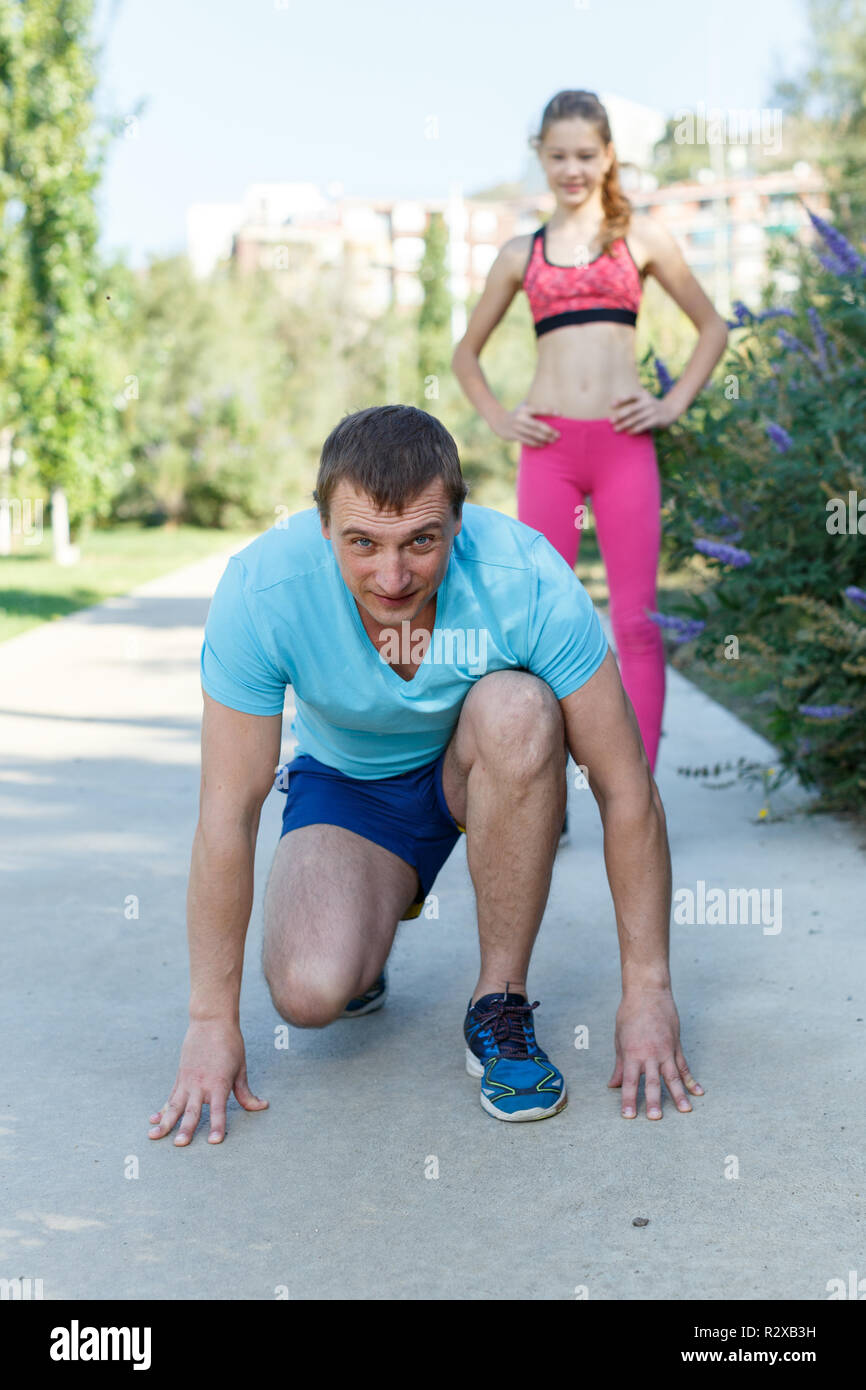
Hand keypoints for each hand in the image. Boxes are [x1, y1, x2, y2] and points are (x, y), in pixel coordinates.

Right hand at [148, 1019, 267, 1145]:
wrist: (211, 1021)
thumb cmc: (230, 1044)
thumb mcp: (241, 1068)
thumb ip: (245, 1092)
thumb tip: (261, 1106)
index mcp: (219, 1083)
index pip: (218, 1110)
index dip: (217, 1126)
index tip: (214, 1141)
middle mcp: (201, 1084)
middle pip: (192, 1111)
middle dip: (185, 1129)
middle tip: (179, 1145)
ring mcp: (188, 1080)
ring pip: (174, 1105)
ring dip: (164, 1122)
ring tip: (153, 1136)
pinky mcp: (180, 1076)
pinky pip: (170, 1096)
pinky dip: (162, 1108)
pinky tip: (154, 1119)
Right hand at [494, 402, 560, 446]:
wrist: (499, 421)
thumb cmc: (516, 413)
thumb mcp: (523, 406)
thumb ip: (533, 403)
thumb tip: (547, 395)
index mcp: (524, 409)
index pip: (539, 409)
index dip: (549, 411)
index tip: (560, 414)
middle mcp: (521, 418)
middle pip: (537, 425)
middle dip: (549, 430)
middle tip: (558, 434)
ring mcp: (517, 428)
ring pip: (533, 435)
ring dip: (545, 438)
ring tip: (553, 440)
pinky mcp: (514, 436)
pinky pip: (527, 441)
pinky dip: (536, 443)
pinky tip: (543, 444)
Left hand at [608, 986, 702, 1118]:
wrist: (648, 992)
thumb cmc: (629, 1014)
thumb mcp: (619, 1039)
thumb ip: (618, 1065)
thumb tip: (612, 1085)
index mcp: (632, 1053)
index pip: (628, 1081)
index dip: (628, 1099)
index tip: (628, 1116)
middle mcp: (649, 1054)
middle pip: (652, 1082)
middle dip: (653, 1101)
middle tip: (656, 1119)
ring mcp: (665, 1050)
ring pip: (673, 1077)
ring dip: (679, 1095)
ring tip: (686, 1111)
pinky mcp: (676, 1045)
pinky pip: (684, 1066)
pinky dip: (691, 1080)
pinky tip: (698, 1092)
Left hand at [610, 389, 675, 433]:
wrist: (670, 410)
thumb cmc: (651, 405)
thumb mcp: (644, 399)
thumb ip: (633, 400)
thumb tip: (613, 404)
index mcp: (643, 395)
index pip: (631, 396)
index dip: (621, 400)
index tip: (611, 405)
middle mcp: (648, 402)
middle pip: (632, 409)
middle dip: (620, 415)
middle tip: (611, 421)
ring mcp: (652, 411)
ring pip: (636, 419)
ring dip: (625, 424)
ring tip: (616, 429)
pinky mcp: (656, 420)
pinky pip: (643, 425)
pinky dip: (635, 429)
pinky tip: (628, 432)